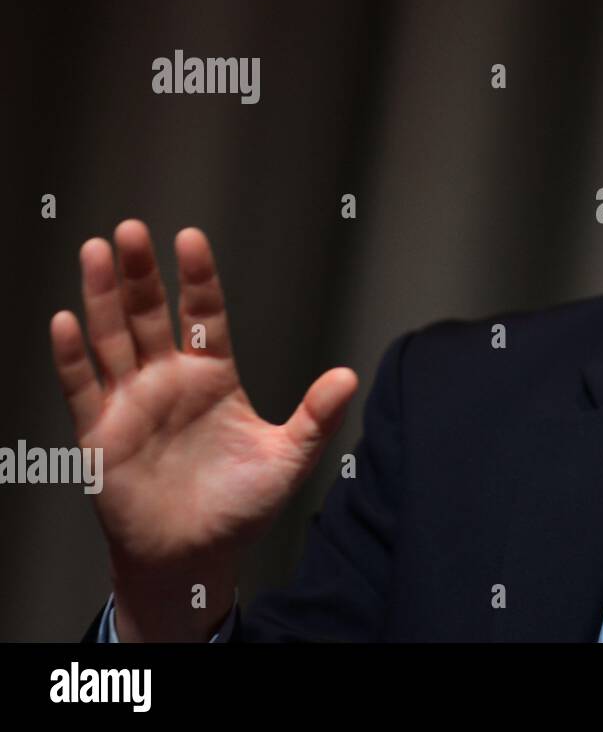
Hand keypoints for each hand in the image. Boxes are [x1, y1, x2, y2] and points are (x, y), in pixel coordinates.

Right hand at [49, 219, 357, 639]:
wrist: (195, 557)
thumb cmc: (242, 507)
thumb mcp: (289, 460)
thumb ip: (317, 417)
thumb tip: (351, 376)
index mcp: (213, 377)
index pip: (204, 315)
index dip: (197, 278)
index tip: (190, 238)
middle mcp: (168, 380)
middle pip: (150, 314)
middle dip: (141, 274)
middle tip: (132, 230)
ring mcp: (132, 403)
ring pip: (113, 339)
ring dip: (103, 297)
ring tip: (98, 252)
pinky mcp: (100, 434)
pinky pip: (83, 388)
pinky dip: (73, 356)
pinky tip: (66, 320)